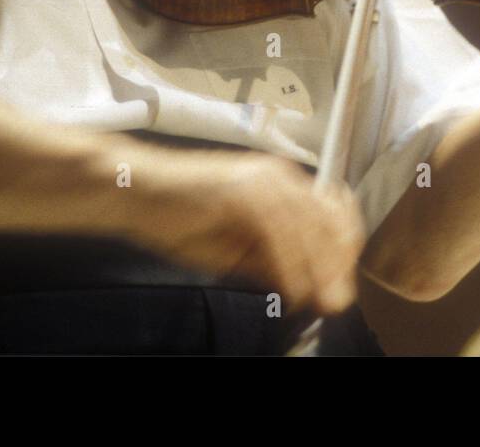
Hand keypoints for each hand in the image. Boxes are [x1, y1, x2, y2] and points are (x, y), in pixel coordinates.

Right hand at [129, 148, 365, 315]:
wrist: (135, 193)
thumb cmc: (180, 219)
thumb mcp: (237, 249)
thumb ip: (273, 262)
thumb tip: (309, 288)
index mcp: (282, 184)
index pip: (332, 215)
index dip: (343, 252)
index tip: (343, 286)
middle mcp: (279, 177)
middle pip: (328, 221)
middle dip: (338, 266)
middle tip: (338, 303)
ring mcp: (261, 180)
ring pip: (308, 227)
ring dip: (319, 270)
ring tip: (322, 303)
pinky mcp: (241, 191)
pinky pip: (278, 233)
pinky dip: (290, 266)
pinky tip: (291, 291)